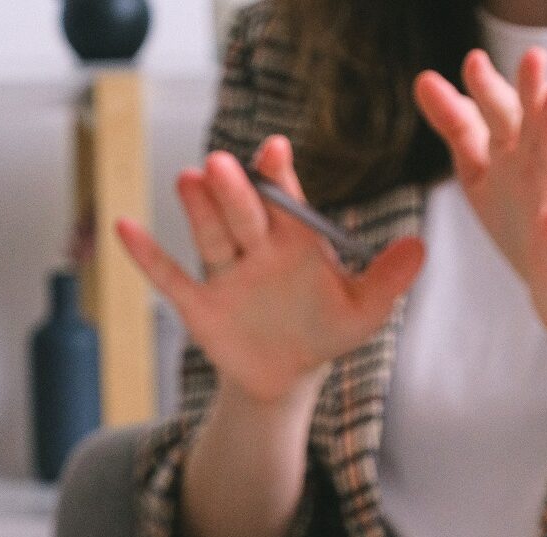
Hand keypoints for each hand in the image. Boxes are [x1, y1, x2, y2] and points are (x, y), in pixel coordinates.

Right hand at [116, 136, 425, 405]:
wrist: (288, 375)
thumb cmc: (326, 331)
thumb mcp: (364, 309)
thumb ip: (388, 278)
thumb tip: (421, 247)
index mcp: (295, 240)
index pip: (285, 200)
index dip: (278, 176)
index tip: (274, 150)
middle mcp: (256, 247)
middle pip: (243, 213)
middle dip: (235, 191)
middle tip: (223, 164)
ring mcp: (225, 273)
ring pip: (210, 235)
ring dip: (198, 209)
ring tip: (189, 179)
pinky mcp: (199, 304)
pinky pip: (170, 277)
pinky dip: (146, 255)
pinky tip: (124, 228)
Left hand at [414, 48, 546, 344]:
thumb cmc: (527, 223)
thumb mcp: (484, 171)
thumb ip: (460, 127)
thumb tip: (425, 78)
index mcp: (515, 158)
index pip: (498, 118)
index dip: (485, 92)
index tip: (471, 61)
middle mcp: (539, 176)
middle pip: (533, 130)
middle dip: (530, 94)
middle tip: (533, 55)